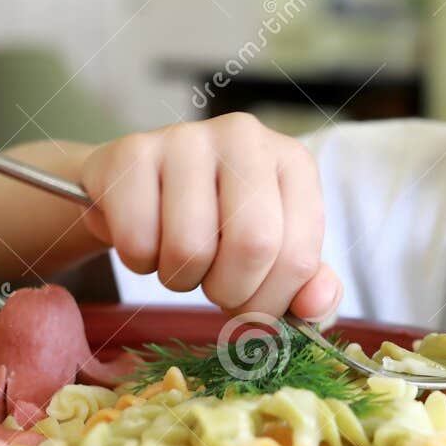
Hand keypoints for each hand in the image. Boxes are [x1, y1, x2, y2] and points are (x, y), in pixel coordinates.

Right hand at [78, 114, 341, 319]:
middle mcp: (245, 137)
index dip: (272, 301)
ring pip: (191, 248)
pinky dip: (139, 261)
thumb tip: (315, 308)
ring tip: (179, 256)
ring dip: (180, 279)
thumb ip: (306, 285)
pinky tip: (146, 236)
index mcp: (292, 162)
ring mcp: (185, 138)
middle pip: (253, 245)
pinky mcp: (131, 152)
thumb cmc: (215, 225)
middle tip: (214, 286)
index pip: (299, 257)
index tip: (252, 302)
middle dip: (230, 292)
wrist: (134, 191)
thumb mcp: (272, 254)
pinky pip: (138, 241)